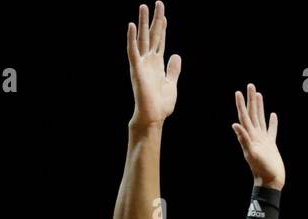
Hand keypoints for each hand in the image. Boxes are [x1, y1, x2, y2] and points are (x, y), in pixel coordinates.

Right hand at [128, 3, 181, 127]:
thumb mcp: (171, 83)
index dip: (163, 28)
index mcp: (157, 64)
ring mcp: (142, 64)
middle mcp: (148, 61)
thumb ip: (173, 69)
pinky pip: (133, 51)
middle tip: (158, 3)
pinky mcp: (136, 70)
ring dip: (142, 22)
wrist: (154, 117)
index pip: (160, 41)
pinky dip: (131, 38)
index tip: (164, 14)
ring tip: (143, 6)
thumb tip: (176, 55)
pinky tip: (131, 26)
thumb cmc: (160, 104)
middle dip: (155, 19)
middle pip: (153, 35)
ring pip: (142, 39)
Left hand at [232, 84, 283, 189]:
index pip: (244, 116)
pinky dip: (272, 122)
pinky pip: (271, 130)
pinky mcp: (270, 145)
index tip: (239, 92)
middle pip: (252, 114)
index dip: (241, 104)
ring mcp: (263, 140)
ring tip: (259, 95)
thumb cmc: (262, 169)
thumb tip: (235, 124)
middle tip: (250, 86)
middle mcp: (255, 136)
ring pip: (261, 119)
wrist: (270, 181)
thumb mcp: (252, 154)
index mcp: (250, 136)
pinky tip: (273, 115)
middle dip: (251, 100)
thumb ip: (244, 139)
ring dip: (259, 107)